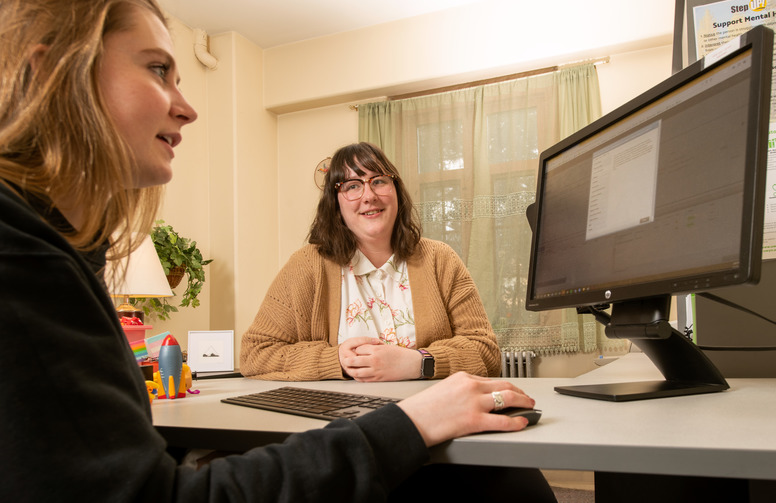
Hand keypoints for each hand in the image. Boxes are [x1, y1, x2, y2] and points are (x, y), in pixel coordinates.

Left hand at [338, 337, 421, 381]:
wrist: (411, 364)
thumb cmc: (400, 354)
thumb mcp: (386, 346)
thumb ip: (374, 347)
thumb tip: (363, 348)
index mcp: (377, 350)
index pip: (359, 349)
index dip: (355, 350)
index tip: (355, 351)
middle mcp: (375, 360)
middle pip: (354, 360)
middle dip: (348, 360)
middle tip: (345, 360)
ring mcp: (376, 370)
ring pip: (357, 372)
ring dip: (351, 370)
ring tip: (348, 369)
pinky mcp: (379, 378)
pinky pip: (364, 380)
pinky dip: (359, 378)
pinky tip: (357, 376)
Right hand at [397, 372, 535, 446]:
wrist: (410, 421)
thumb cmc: (422, 409)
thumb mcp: (443, 389)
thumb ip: (460, 390)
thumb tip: (474, 399)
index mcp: (463, 377)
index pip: (491, 380)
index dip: (506, 386)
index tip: (513, 391)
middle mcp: (471, 386)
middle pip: (505, 385)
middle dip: (520, 392)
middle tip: (528, 398)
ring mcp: (474, 402)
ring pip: (508, 398)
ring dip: (524, 402)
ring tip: (530, 407)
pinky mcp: (475, 420)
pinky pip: (503, 421)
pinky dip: (517, 422)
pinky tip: (523, 423)